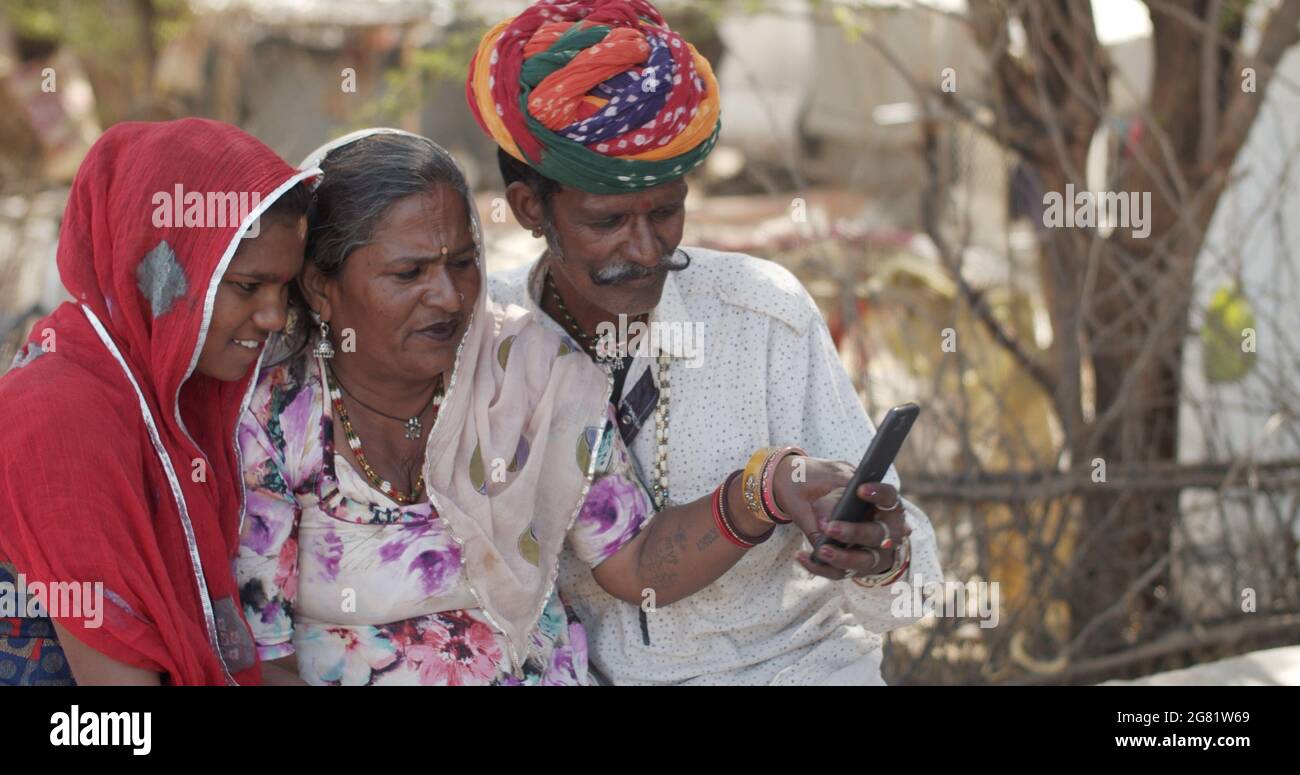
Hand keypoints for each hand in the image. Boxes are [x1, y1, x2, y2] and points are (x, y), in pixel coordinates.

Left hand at [779, 470, 909, 580]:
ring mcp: (872, 551)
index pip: (889, 497)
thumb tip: (825, 524)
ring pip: (864, 560)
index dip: (878, 494)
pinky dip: (820, 567)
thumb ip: (827, 502)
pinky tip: (801, 556)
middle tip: (830, 528)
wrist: (816, 498)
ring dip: (842, 557)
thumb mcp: (825, 487)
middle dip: (855, 532)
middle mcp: (884, 530)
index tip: (860, 490)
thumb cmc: (826, 489)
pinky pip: (840, 572)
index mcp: (881, 504)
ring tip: (821, 551)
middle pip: (878, 534)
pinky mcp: (854, 565)